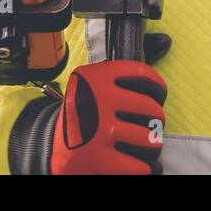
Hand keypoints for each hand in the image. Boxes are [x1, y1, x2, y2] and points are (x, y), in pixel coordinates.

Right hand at [50, 58, 167, 174]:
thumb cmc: (80, 113)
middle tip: (151, 126)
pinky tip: (140, 165)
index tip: (159, 95)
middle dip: (156, 121)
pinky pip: (138, 165)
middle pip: (150, 110)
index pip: (141, 74)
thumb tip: (165, 42)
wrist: (45, 145)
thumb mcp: (92, 84)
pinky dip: (144, 168)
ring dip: (152, 146)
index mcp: (96, 77)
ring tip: (145, 145)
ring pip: (148, 139)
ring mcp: (98, 130)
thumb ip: (123, 72)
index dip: (157, 86)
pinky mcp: (97, 159)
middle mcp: (97, 100)